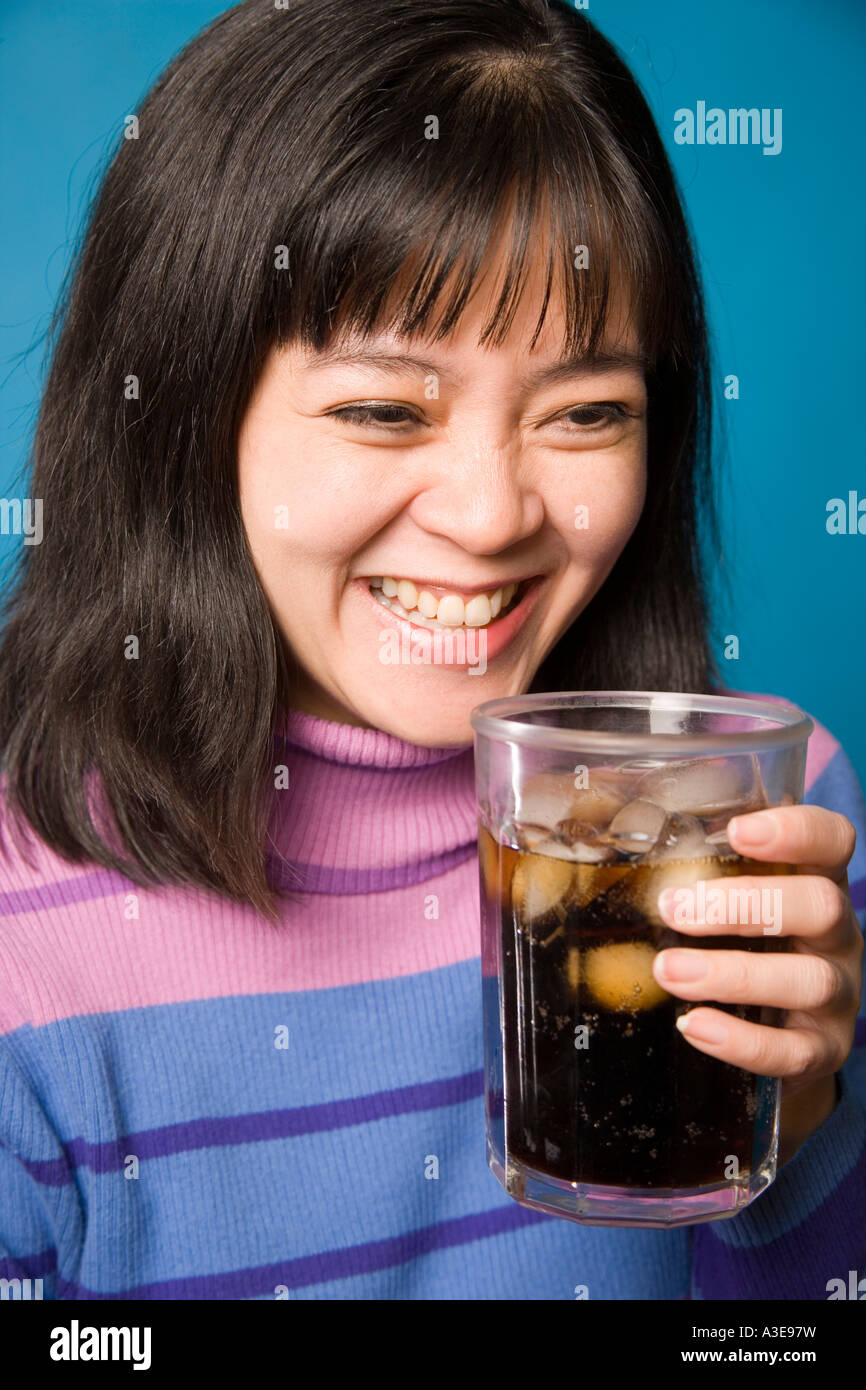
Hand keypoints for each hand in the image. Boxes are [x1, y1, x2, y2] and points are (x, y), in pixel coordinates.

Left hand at [651, 805, 862, 1163]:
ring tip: (667, 971)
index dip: (796, 830)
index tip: (741, 830)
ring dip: (734, 974)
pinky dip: (742, 1041)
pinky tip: (694, 1027)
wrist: (763, 1037)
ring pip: (809, 980)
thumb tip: (551, 818)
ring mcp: (834, 996)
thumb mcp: (703, 895)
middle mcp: (833, 934)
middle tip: (673, 908)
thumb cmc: (722, 943)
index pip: (831, 839)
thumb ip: (649, 856)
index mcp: (809, 879)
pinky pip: (793, 1052)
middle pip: (822, 905)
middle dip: (746, 904)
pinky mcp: (818, 1054)